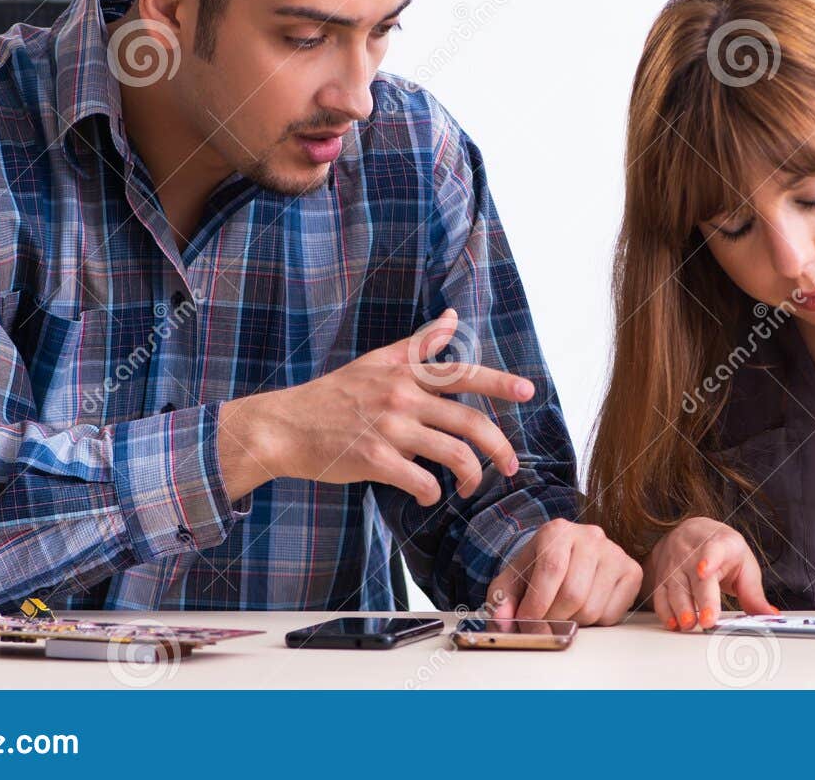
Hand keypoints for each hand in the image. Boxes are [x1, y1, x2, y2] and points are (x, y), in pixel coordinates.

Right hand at [218, 308, 526, 504]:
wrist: (284, 426)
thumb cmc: (333, 395)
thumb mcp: (378, 360)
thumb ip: (420, 344)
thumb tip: (453, 317)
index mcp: (406, 372)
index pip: (463, 373)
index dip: (500, 382)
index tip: (529, 391)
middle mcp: (402, 396)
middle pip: (469, 421)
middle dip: (499, 446)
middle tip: (511, 466)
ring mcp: (389, 429)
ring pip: (453, 454)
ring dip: (471, 476)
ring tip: (471, 486)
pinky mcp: (375, 460)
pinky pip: (421, 482)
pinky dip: (432, 494)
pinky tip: (428, 496)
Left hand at [485, 519, 642, 625]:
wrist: (569, 557)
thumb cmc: (539, 569)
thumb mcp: (514, 578)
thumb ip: (501, 598)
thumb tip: (502, 620)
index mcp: (557, 531)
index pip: (551, 568)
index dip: (537, 603)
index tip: (526, 622)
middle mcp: (590, 536)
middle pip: (573, 593)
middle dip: (553, 618)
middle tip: (542, 624)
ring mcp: (615, 553)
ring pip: (592, 608)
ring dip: (572, 622)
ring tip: (563, 613)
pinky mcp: (632, 571)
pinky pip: (611, 614)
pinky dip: (594, 623)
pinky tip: (584, 608)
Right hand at [642, 517, 777, 630]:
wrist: (691, 532)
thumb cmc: (722, 549)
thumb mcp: (743, 564)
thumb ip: (754, 593)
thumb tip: (769, 616)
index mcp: (720, 544)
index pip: (714, 549)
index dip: (709, 559)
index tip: (705, 570)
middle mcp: (693, 551)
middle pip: (696, 576)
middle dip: (702, 599)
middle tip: (707, 620)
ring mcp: (675, 563)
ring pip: (675, 586)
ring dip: (681, 607)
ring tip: (689, 624)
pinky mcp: (662, 575)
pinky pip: (660, 594)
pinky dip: (665, 610)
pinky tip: (673, 622)